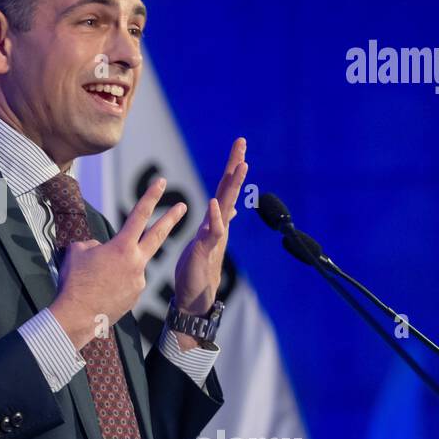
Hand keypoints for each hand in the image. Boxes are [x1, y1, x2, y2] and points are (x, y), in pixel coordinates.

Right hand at [50, 177, 187, 350]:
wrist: (78, 316)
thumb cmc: (75, 282)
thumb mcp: (78, 253)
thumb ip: (92, 245)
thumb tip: (98, 248)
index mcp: (122, 247)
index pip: (139, 215)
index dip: (151, 196)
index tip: (161, 183)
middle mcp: (136, 262)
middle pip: (158, 235)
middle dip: (171, 219)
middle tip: (183, 206)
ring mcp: (139, 281)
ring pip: (132, 265)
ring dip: (117, 267)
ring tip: (96, 280)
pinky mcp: (135, 297)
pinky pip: (127, 284)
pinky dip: (115, 284)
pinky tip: (100, 292)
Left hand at [171, 137, 247, 346]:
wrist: (196, 296)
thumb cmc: (198, 268)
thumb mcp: (207, 239)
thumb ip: (219, 222)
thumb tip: (230, 208)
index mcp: (215, 219)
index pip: (224, 188)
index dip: (232, 168)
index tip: (239, 146)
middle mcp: (218, 224)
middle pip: (228, 190)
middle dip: (235, 166)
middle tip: (242, 143)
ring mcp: (215, 235)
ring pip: (226, 206)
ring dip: (233, 186)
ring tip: (241, 165)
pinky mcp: (208, 249)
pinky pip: (214, 231)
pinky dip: (216, 217)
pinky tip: (215, 203)